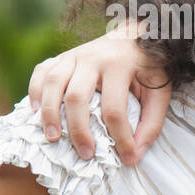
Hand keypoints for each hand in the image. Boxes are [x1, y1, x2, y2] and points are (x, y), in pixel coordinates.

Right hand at [28, 22, 171, 165]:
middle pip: (77, 97)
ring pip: (53, 83)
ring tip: (52, 138)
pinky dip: (35, 91)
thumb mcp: (160, 92)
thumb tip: (134, 156)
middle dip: (78, 130)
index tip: (126, 159)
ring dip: (49, 113)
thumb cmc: (149, 69)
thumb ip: (151, 124)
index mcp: (120, 66)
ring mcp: (75, 54)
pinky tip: (36, 112)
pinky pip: (41, 71)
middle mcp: (94, 58)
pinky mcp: (63, 55)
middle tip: (85, 155)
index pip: (115, 109)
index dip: (121, 137)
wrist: (136, 35)